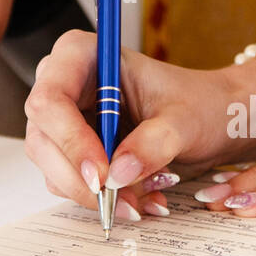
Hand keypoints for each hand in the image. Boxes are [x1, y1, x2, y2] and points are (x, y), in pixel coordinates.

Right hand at [24, 31, 252, 217]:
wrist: (211, 120)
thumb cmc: (198, 104)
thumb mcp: (184, 121)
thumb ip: (153, 142)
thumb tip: (119, 172)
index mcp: (83, 56)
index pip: (51, 99)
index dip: (71, 140)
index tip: (103, 175)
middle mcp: (65, 85)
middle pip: (43, 140)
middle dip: (83, 178)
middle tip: (122, 199)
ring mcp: (64, 120)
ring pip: (53, 169)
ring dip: (97, 194)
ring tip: (144, 198)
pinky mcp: (74, 150)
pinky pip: (72, 184)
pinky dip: (103, 199)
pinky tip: (139, 197)